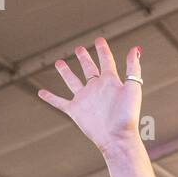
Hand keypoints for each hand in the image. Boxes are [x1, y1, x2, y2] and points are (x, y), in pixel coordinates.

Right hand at [37, 37, 141, 155]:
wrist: (117, 137)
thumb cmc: (127, 115)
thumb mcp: (133, 88)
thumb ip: (133, 68)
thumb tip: (136, 49)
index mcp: (110, 82)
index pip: (106, 61)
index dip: (103, 50)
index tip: (99, 39)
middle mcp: (96, 88)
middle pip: (88, 69)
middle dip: (84, 58)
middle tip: (79, 48)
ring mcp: (84, 99)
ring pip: (72, 81)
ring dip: (65, 72)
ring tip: (59, 62)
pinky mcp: (75, 110)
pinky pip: (59, 102)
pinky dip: (50, 97)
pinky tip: (41, 92)